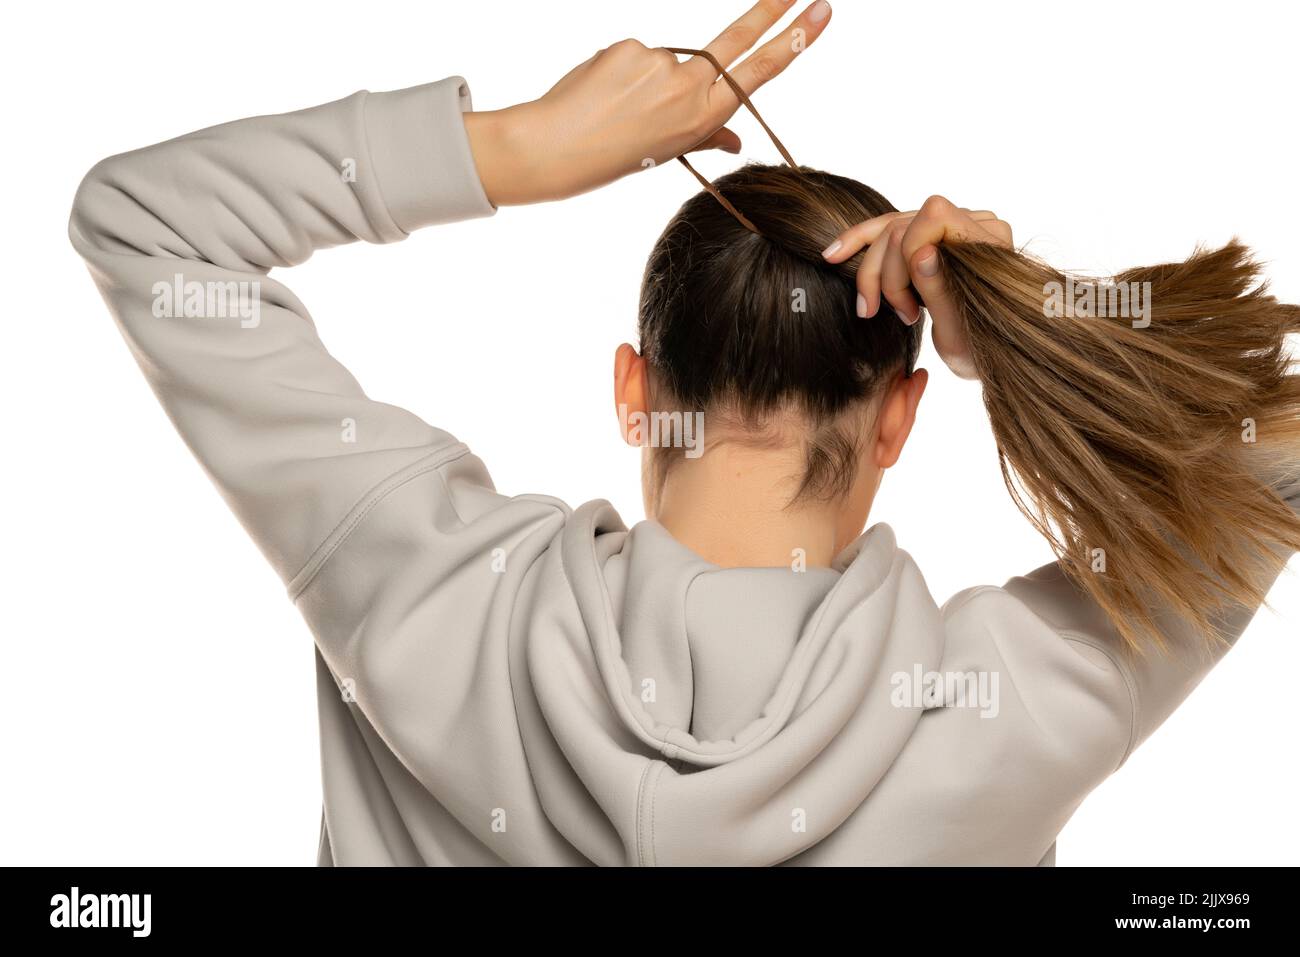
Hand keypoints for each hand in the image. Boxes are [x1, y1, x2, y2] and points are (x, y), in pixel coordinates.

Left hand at [464, 0, 831, 204]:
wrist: (555, 147)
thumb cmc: (615, 155)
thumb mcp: (669, 150)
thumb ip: (705, 135)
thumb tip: (734, 141)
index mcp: (705, 117)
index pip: (761, 70)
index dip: (794, 39)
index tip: (819, 11)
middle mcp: (690, 87)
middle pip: (738, 38)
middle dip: (770, 9)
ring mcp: (660, 63)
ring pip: (666, 59)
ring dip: (648, 78)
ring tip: (618, 108)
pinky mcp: (631, 46)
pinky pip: (636, 54)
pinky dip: (623, 70)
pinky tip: (604, 93)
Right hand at [822, 196, 1012, 378]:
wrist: (994, 354)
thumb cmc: (982, 350)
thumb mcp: (960, 334)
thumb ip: (941, 289)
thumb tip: (921, 250)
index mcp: (988, 242)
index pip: (932, 217)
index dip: (905, 254)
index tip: (908, 306)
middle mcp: (975, 224)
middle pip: (903, 225)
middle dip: (885, 274)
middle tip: (897, 316)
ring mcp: (955, 225)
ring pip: (890, 228)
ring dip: (871, 270)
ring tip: (871, 307)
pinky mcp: (935, 234)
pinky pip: (890, 229)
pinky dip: (861, 244)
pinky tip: (834, 255)